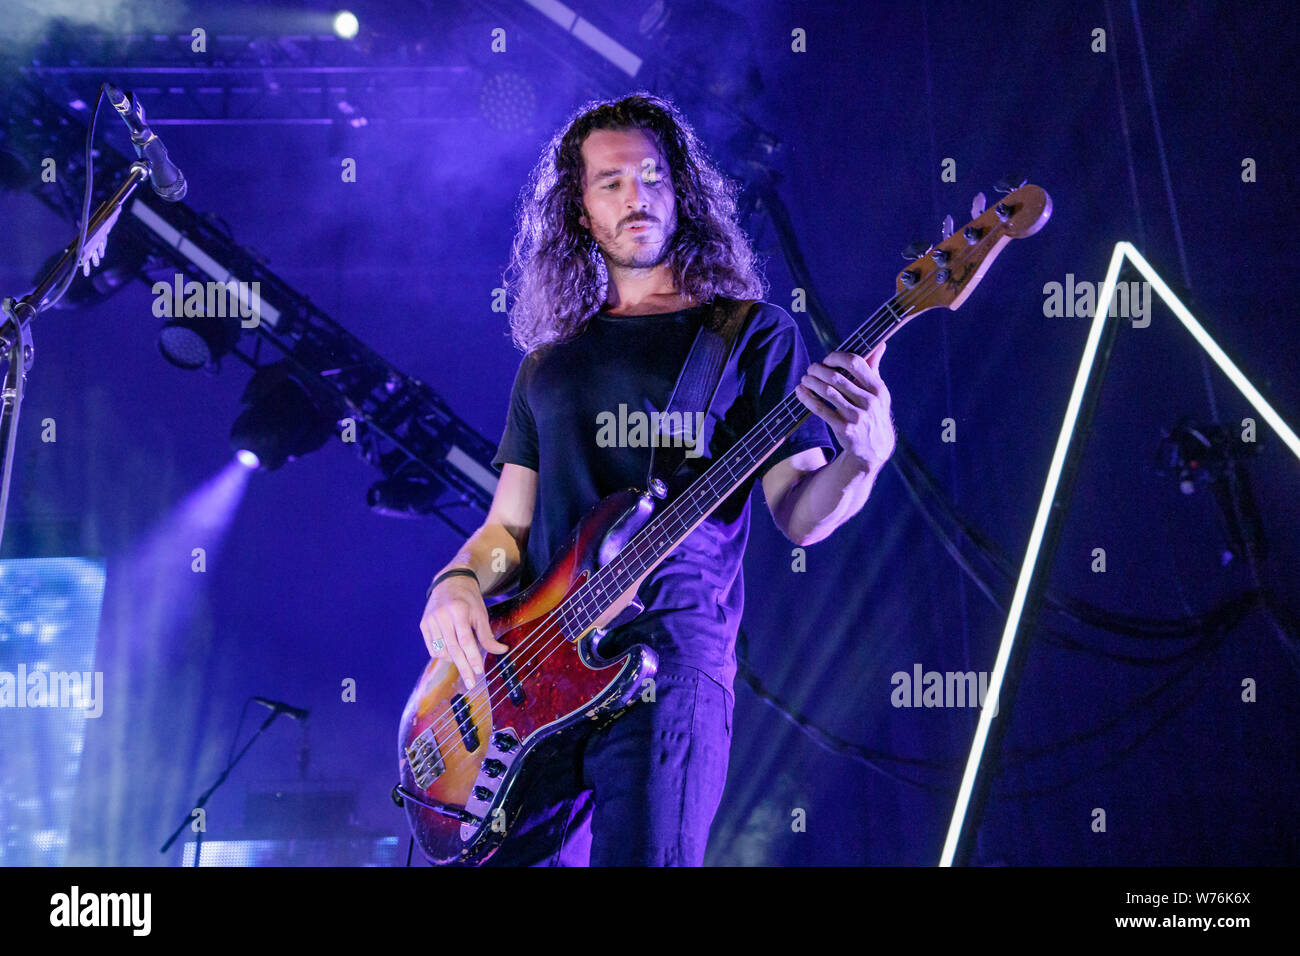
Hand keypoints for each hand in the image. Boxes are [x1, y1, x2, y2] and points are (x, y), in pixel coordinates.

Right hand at [419, 572, 508, 690]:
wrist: (450, 582)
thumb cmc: (469, 599)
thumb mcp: (481, 614)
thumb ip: (487, 635)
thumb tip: (501, 651)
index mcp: (458, 610)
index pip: (465, 639)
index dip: (472, 657)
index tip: (479, 671)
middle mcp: (441, 615)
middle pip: (453, 648)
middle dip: (463, 667)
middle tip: (471, 683)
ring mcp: (430, 620)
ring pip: (441, 650)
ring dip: (454, 660)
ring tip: (464, 662)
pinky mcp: (424, 624)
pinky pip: (433, 647)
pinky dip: (443, 654)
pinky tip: (453, 654)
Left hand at [794, 342, 894, 470]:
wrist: (875, 449)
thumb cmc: (873, 413)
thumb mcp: (879, 393)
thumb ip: (875, 368)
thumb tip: (880, 344)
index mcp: (878, 389)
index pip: (855, 363)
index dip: (837, 357)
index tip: (828, 359)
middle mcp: (869, 401)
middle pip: (837, 377)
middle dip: (819, 369)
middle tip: (811, 369)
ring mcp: (857, 416)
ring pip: (827, 392)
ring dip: (811, 382)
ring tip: (805, 379)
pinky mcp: (844, 429)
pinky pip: (820, 409)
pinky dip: (807, 398)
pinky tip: (800, 392)